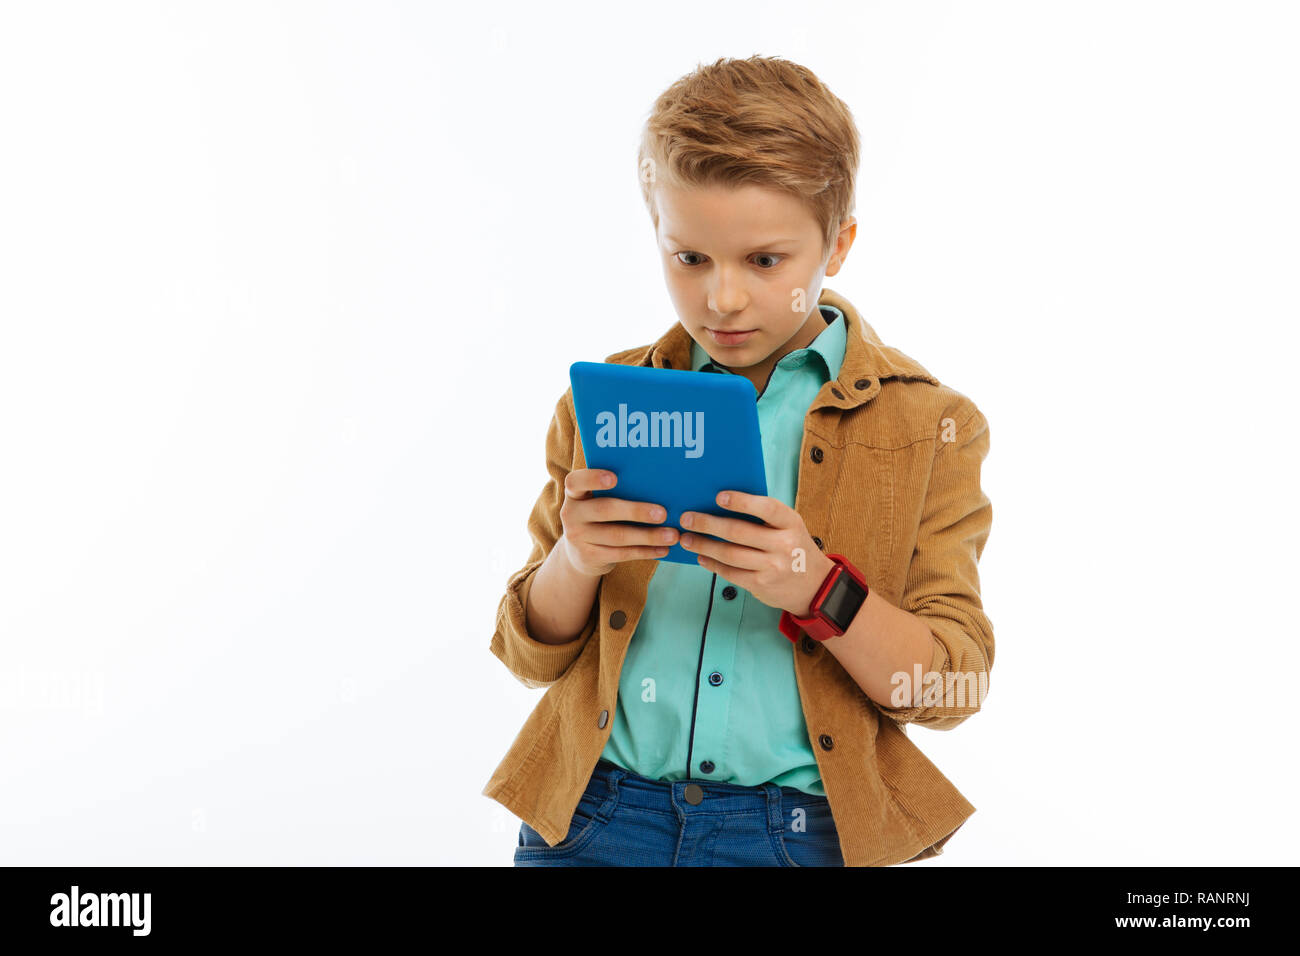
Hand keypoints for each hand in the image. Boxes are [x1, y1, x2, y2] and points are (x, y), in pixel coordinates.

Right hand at [558, 469, 678, 577]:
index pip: (575, 481)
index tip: (614, 478)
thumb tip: (657, 485)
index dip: (593, 478)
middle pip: (605, 510)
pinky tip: (663, 549)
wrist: (579, 552)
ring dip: (648, 536)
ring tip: (672, 535)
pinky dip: (645, 551)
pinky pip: (622, 554)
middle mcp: (571, 514)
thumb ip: (616, 492)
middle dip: (636, 511)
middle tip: (663, 513)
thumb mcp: (597, 502)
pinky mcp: (590, 557)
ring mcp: (578, 537)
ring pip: (617, 536)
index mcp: (574, 494)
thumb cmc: (599, 517)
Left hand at [676, 490, 835, 615]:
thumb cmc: (794, 547)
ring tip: (686, 539)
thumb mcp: (789, 527)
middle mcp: (784, 544)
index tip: (718, 496)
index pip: (767, 508)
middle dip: (708, 524)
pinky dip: (712, 564)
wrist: (814, 585)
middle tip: (687, 519)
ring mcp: (773, 567)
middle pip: (739, 532)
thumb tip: (722, 502)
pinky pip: (731, 572)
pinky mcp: (762, 584)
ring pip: (730, 554)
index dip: (742, 501)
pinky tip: (701, 556)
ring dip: (704, 545)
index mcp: (791, 523)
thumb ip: (765, 516)